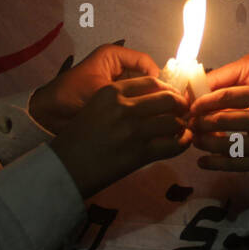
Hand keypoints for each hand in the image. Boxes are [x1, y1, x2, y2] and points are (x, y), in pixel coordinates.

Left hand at [30, 43, 160, 134]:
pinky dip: (142, 112)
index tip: (162, 96)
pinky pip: (135, 103)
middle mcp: (119, 68)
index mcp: (114, 56)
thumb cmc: (70, 95)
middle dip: (157, 92)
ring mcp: (118, 85)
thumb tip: (161, 98)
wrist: (49, 116)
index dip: (157, 78)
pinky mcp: (116, 101)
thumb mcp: (101, 90)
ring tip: (160, 117)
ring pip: (144, 92)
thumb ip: (129, 92)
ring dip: (151, 104)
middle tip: (168, 109)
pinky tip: (148, 123)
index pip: (146, 62)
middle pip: (148, 77)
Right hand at [48, 78, 189, 197]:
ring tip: (180, 130)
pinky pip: (173, 145)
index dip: (168, 89)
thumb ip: (121, 100)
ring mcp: (133, 131)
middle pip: (168, 99)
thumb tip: (155, 99)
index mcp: (111, 92)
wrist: (65, 168)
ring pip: (173, 122)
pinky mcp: (139, 154)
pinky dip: (182, 144)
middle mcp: (124, 107)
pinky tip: (182, 143)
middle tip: (183, 112)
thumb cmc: (79, 138)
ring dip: (181, 126)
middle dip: (180, 105)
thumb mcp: (96, 107)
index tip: (173, 96)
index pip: (152, 81)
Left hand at [188, 54, 248, 175]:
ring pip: (224, 143)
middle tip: (188, 124)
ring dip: (204, 143)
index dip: (204, 101)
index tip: (192, 106)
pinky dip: (214, 163)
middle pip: (220, 119)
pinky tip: (203, 162)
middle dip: (199, 122)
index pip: (226, 95)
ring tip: (195, 141)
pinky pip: (234, 163)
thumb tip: (215, 100)